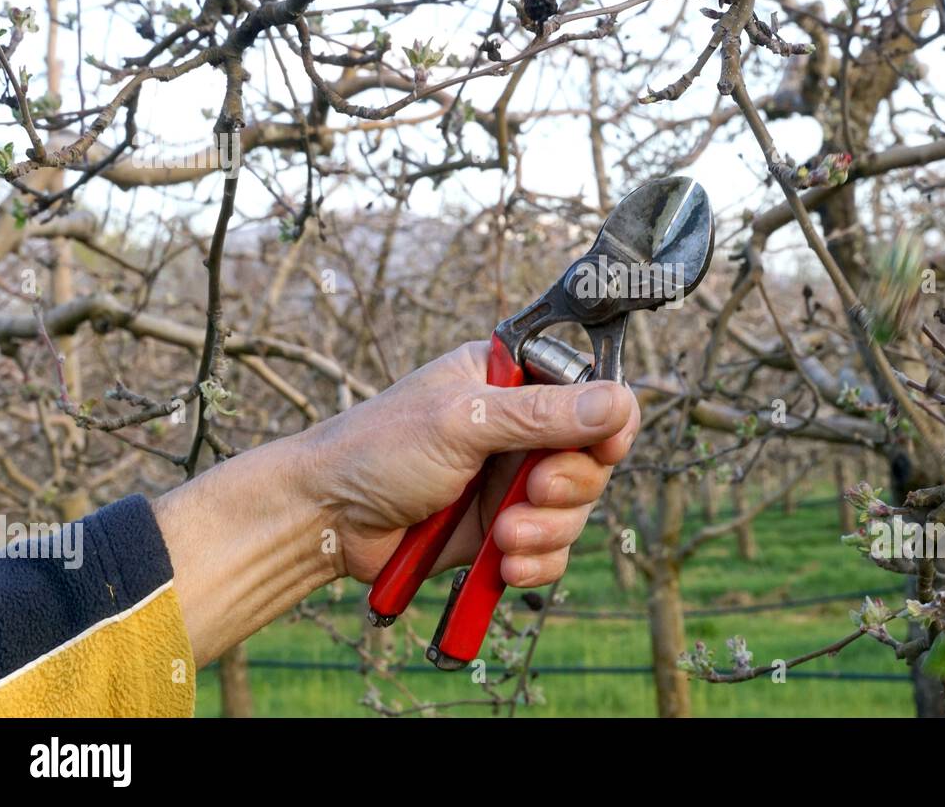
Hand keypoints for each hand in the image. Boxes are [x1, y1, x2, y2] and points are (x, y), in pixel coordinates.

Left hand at [302, 341, 639, 586]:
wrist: (328, 521)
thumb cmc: (377, 450)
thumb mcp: (463, 422)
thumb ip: (542, 415)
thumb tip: (617, 403)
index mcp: (510, 380)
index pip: (591, 391)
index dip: (608, 421)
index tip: (607, 447)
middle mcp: (518, 428)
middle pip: (593, 457)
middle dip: (569, 485)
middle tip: (533, 492)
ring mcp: (512, 481)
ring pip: (576, 510)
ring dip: (548, 530)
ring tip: (503, 538)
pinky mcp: (502, 530)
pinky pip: (551, 550)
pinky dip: (537, 562)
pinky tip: (505, 565)